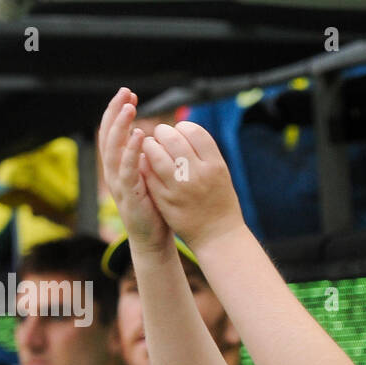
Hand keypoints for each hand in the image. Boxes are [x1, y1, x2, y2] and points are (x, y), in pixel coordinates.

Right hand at [97, 88, 171, 253]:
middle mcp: (114, 171)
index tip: (128, 94)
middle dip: (116, 112)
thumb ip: (147, 158)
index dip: (118, 112)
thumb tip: (153, 136)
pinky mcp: (129, 195)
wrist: (152, 238)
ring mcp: (119, 183)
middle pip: (109, 135)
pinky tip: (140, 136)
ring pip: (114, 149)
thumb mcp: (149, 176)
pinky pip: (128, 169)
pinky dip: (132, 151)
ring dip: (121, 126)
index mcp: (118, 165)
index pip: (114, 132)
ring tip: (130, 108)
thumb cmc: (154, 207)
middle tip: (125, 92)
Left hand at [136, 121, 243, 252]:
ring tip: (151, 149)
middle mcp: (199, 174)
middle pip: (172, 138)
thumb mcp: (220, 174)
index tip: (179, 133)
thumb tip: (182, 129)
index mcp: (215, 165)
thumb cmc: (220, 202)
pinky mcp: (166, 200)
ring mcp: (180, 187)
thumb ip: (204, 153)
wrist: (219, 236)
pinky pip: (148, 173)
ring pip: (155, 153)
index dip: (182, 128)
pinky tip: (148, 166)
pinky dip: (145, 165)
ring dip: (149, 146)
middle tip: (160, 137)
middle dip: (162, 133)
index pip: (194, 131)